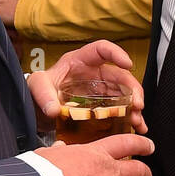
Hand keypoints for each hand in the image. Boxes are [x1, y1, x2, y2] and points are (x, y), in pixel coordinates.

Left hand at [27, 40, 146, 135]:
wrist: (37, 107)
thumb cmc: (39, 89)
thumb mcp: (37, 86)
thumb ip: (44, 95)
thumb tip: (53, 109)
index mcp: (80, 61)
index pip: (102, 49)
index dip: (116, 53)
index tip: (128, 63)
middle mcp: (94, 74)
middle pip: (120, 76)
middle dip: (133, 89)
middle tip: (137, 105)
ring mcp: (100, 90)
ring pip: (124, 94)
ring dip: (134, 107)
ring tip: (138, 120)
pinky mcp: (102, 106)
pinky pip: (120, 109)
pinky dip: (129, 118)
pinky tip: (136, 126)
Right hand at [36, 132, 153, 175]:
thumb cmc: (40, 173)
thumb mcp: (49, 153)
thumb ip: (60, 151)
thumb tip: (60, 148)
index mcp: (95, 154)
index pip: (127, 143)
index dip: (142, 144)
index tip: (149, 146)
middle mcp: (108, 172)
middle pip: (138, 170)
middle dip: (146, 174)